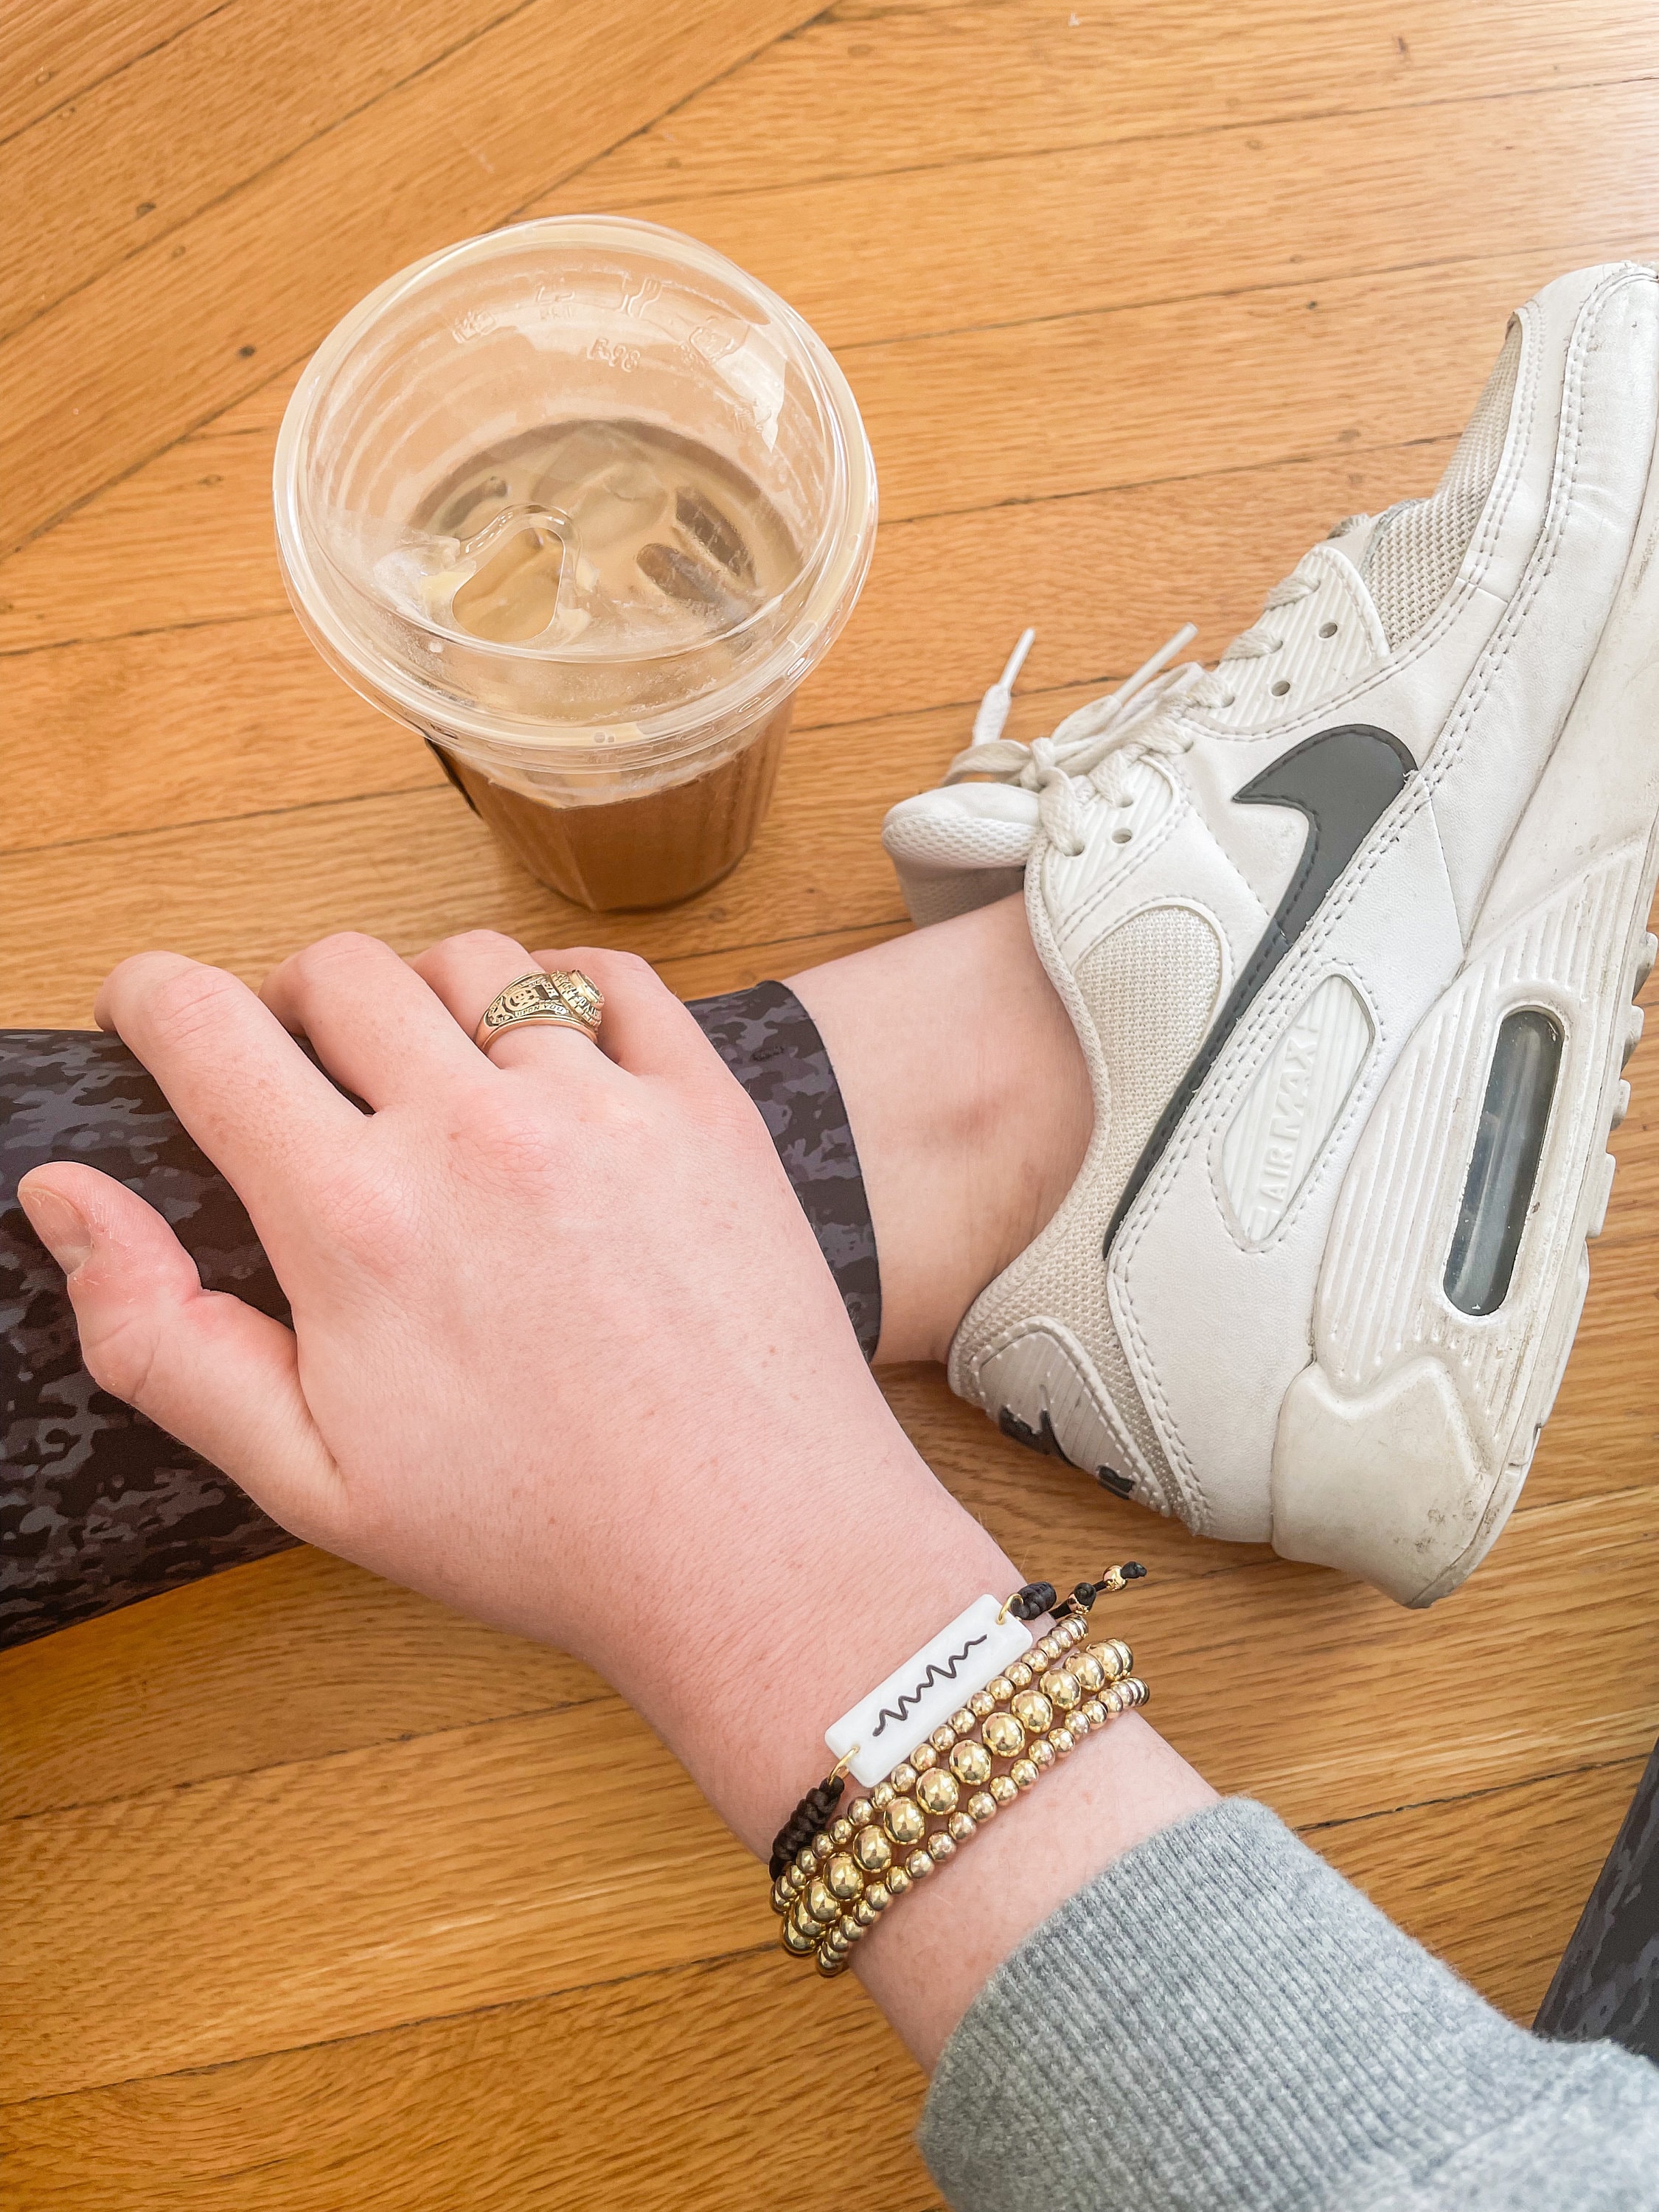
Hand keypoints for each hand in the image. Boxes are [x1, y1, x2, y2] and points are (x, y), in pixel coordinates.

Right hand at [19, 927, 1210, 2062]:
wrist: (753, 1547)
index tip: (148, 1010)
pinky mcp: (707, 1105)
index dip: (149, 996)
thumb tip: (60, 1194)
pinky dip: (560, 990)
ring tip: (430, 1079)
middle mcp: (477, 1132)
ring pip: (471, 960)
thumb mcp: (308, 1477)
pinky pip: (612, 976)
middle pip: (334, 967)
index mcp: (358, 1219)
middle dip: (286, 1001)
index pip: (206, 1026)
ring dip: (422, 1000)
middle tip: (299, 1072)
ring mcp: (605, 1105)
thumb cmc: (532, 1531)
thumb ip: (159, 1332)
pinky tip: (548, 1057)